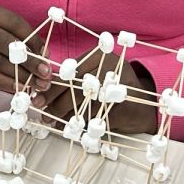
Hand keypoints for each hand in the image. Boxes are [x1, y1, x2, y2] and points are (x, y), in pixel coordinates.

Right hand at [0, 3, 50, 104]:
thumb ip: (13, 37)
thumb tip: (43, 55)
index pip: (14, 22)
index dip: (33, 40)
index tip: (47, 55)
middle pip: (7, 43)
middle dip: (30, 61)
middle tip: (46, 75)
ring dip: (19, 76)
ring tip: (35, 85)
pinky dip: (3, 83)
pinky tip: (17, 89)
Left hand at [43, 48, 158, 134]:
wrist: (146, 106)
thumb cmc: (113, 90)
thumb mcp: (94, 77)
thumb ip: (73, 80)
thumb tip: (43, 90)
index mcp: (100, 55)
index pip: (70, 71)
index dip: (52, 85)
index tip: (37, 95)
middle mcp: (109, 66)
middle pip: (74, 85)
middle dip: (54, 99)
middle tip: (41, 109)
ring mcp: (117, 85)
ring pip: (83, 101)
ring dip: (64, 113)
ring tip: (52, 120)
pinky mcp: (122, 105)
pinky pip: (95, 115)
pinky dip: (81, 123)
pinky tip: (71, 128)